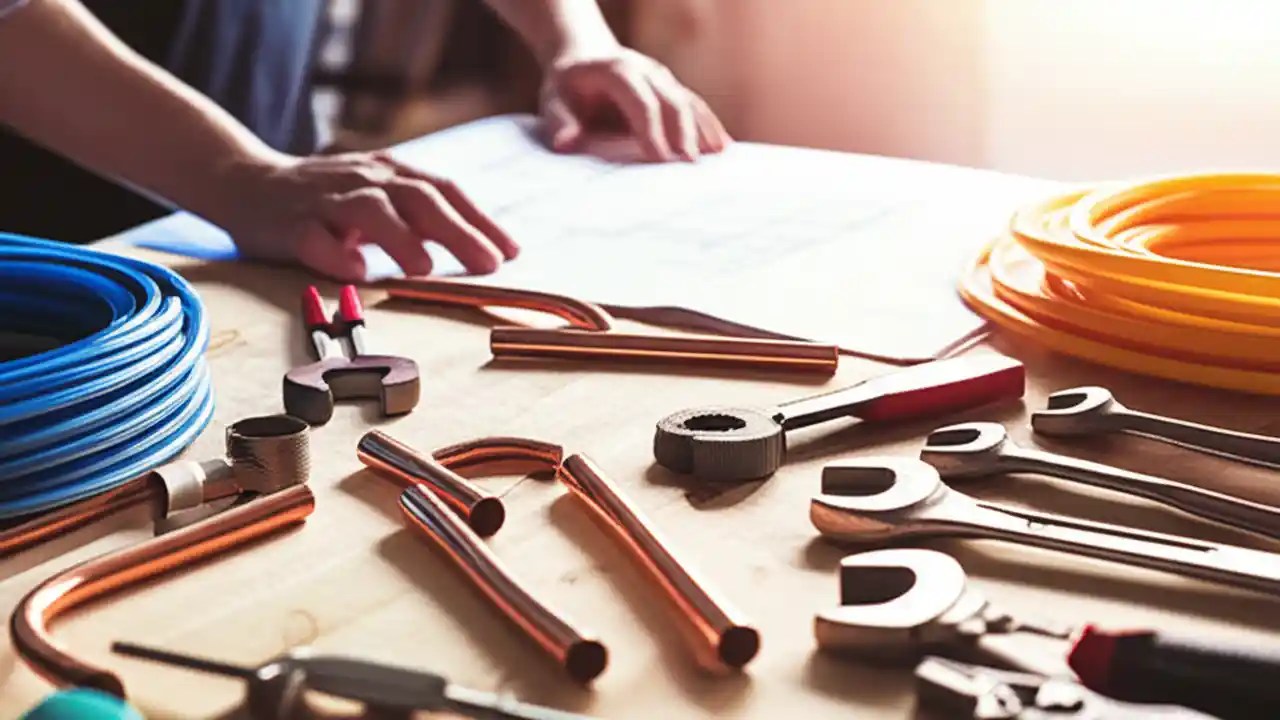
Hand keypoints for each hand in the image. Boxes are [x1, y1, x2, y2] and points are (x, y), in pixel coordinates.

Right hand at [216, 152, 518, 281]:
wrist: (245, 181)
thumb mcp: (380, 198)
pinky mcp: (288, 223)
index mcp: (389, 173)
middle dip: (456, 230)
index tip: (511, 252)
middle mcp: (362, 179)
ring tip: (425, 267)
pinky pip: (312, 236)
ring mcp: (324, 200)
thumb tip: (480, 248)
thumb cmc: (328, 199)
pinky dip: (335, 253)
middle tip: (488, 264)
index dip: (479, 219)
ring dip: (399, 237)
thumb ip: (421, 218)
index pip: (443, 190)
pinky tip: (355, 272)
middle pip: (416, 197)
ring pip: (367, 210)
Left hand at [540, 47, 730, 160]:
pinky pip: (695, 106)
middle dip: (684, 133)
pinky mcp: (672, 88)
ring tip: (717, 157)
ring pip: (689, 102)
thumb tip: (566, 143)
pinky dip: (709, 125)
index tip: (660, 159)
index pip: (640, 101)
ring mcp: (663, 78)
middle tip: (691, 165)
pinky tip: (722, 147)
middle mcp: (647, 70)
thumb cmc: (567, 88)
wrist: (583, 57)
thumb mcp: (553, 101)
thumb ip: (559, 122)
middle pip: (672, 100)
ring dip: (704, 129)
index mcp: (617, 71)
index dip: (651, 130)